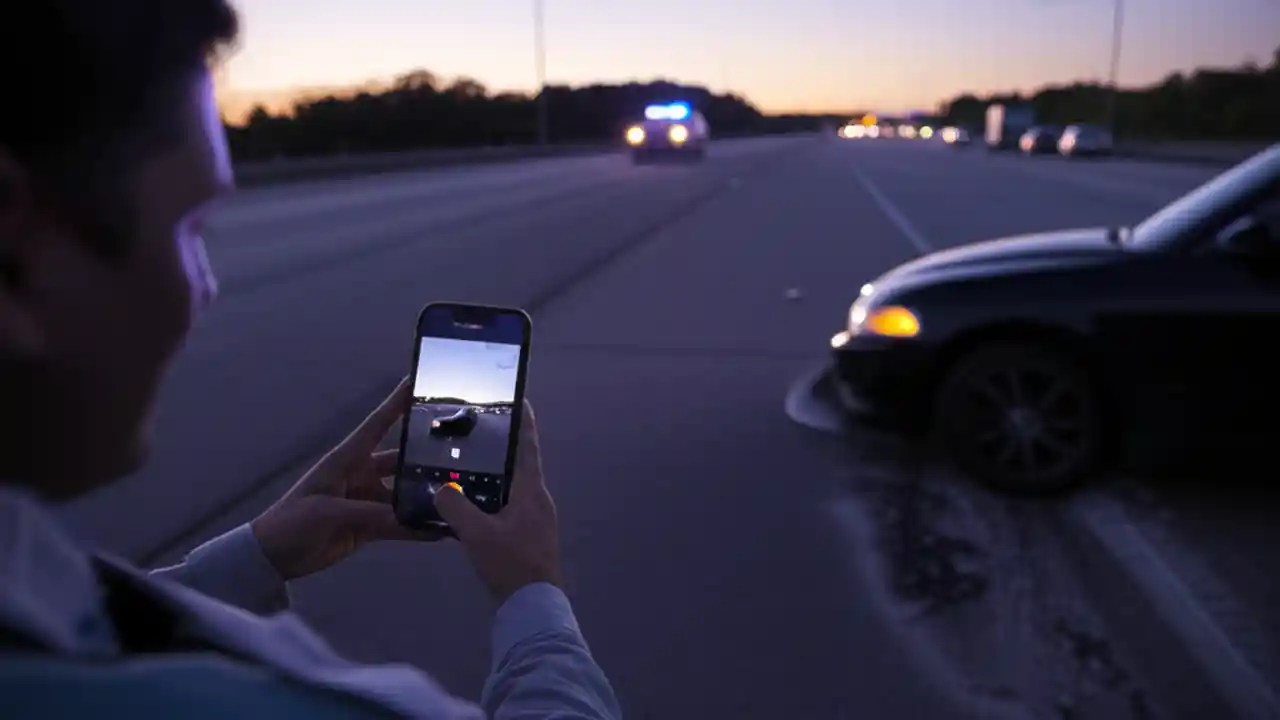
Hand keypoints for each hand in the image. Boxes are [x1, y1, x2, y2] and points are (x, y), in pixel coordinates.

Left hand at [251, 378, 438, 579]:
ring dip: (426, 497)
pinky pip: (400, 522)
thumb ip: (369, 512)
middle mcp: (362, 474)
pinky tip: (440, 529)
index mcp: (347, 459)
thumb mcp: (327, 511)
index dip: (397, 401)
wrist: (274, 556)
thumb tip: (411, 516)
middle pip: (402, 460)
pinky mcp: (371, 525)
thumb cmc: (292, 522)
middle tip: (461, 452)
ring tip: (457, 498)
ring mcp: (368, 499)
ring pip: (406, 494)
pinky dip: (418, 526)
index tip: (418, 380)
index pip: (377, 424)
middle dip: (427, 456)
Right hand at [435, 401, 562, 603]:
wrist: (532, 606)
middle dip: (500, 448)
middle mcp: (537, 500)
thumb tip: (440, 488)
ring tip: (466, 467)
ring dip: (493, 476)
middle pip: (519, 464)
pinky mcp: (528, 537)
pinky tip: (470, 506)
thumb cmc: (511, 562)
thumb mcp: (477, 533)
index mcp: (531, 491)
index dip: (524, 421)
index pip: (528, 446)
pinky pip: (508, 508)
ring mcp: (535, 519)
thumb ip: (455, 506)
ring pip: (511, 488)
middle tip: (476, 433)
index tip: (519, 398)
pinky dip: (491, 499)